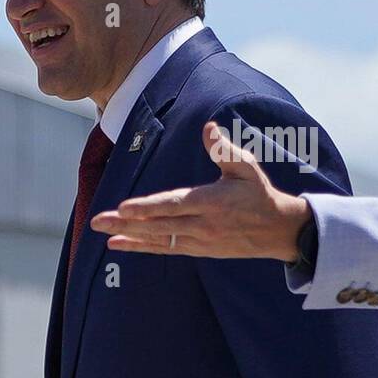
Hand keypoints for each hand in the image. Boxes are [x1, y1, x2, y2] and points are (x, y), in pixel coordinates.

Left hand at [91, 121, 312, 260]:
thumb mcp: (247, 167)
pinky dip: (142, 247)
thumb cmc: (259, 194)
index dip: (148, 207)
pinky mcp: (199, 250)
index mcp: (212, 201)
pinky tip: (120, 244)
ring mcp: (200, 240)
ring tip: (103, 234)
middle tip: (98, 221)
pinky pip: (166, 249)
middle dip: (127, 223)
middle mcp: (203, 224)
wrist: (279, 231)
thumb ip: (224, 149)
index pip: (174, 204)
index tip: (124, 207)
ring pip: (160, 240)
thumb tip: (208, 128)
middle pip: (159, 225)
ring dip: (130, 237)